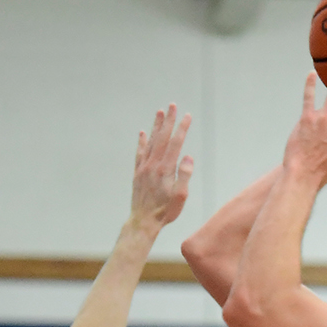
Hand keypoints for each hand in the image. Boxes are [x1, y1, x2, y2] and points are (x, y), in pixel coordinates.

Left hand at [129, 105, 194, 232]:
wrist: (143, 221)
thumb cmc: (165, 211)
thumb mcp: (180, 196)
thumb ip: (184, 175)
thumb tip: (188, 157)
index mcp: (165, 169)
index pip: (175, 144)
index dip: (182, 129)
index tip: (187, 116)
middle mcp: (153, 165)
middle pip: (162, 138)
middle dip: (169, 121)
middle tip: (172, 105)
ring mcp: (144, 168)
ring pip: (150, 142)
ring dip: (156, 126)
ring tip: (160, 112)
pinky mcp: (138, 173)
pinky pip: (140, 153)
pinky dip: (142, 142)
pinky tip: (142, 133)